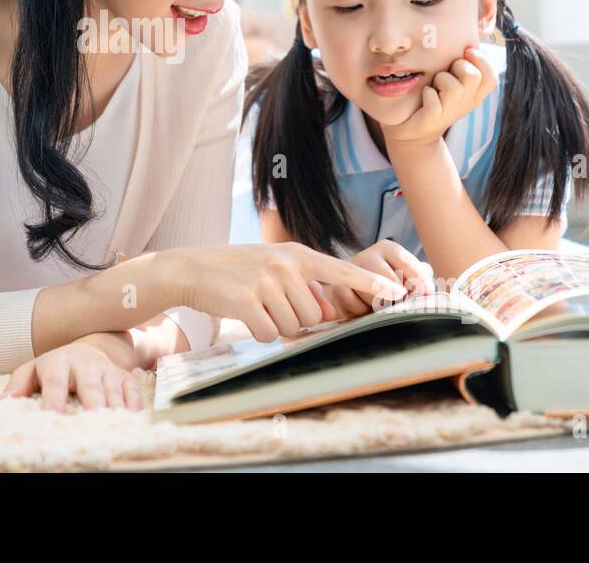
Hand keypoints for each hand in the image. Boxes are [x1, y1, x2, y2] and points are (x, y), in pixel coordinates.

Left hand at [0, 336, 142, 413]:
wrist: (87, 349)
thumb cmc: (54, 368)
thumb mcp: (33, 370)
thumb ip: (18, 385)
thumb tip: (0, 404)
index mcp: (58, 362)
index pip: (55, 383)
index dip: (54, 400)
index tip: (52, 417)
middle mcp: (84, 364)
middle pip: (89, 386)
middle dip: (92, 403)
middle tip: (92, 422)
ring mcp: (106, 369)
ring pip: (112, 389)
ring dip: (115, 407)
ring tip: (114, 425)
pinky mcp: (124, 375)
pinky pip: (132, 388)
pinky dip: (134, 403)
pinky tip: (132, 417)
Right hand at [166, 241, 409, 342]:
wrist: (191, 268)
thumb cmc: (236, 271)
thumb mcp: (272, 269)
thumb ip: (303, 287)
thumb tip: (328, 311)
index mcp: (296, 255)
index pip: (342, 270)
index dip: (370, 284)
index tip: (397, 292)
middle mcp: (284, 264)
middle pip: (313, 314)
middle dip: (293, 319)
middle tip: (268, 304)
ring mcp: (265, 281)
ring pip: (292, 326)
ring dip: (275, 326)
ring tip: (254, 305)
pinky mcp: (246, 300)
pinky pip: (269, 333)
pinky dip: (258, 332)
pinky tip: (244, 315)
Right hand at [310, 240, 435, 320]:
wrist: (355, 299)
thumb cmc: (388, 290)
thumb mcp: (408, 280)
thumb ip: (421, 278)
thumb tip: (428, 289)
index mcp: (387, 249)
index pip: (404, 260)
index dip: (417, 278)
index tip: (426, 293)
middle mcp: (367, 256)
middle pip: (385, 276)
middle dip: (397, 295)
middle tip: (403, 304)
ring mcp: (349, 271)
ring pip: (368, 290)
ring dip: (379, 304)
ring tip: (382, 308)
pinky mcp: (336, 288)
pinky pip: (352, 301)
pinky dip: (361, 310)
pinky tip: (364, 311)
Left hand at [382, 45, 496, 148]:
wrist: (411, 131)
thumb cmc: (430, 97)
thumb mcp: (450, 79)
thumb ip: (460, 62)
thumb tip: (466, 36)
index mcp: (473, 93)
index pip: (490, 76)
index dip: (480, 60)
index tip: (465, 53)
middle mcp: (466, 104)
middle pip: (472, 76)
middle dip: (457, 66)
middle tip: (445, 71)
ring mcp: (450, 113)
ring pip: (453, 87)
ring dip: (440, 79)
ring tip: (433, 85)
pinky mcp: (432, 120)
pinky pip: (433, 100)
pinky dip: (426, 93)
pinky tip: (423, 95)